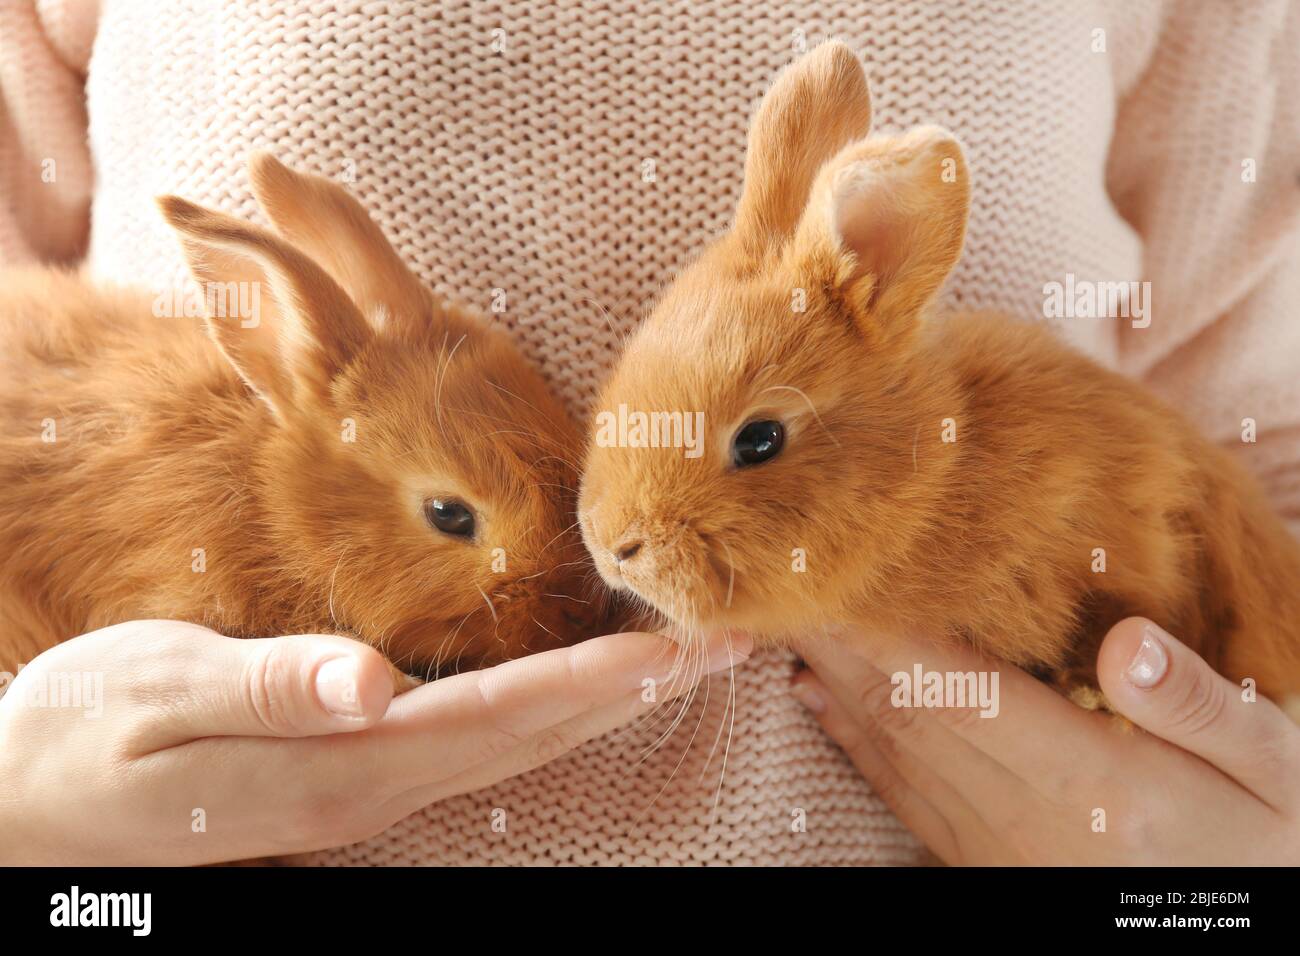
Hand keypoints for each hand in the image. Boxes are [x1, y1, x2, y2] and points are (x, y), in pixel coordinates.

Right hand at [0, 619, 748, 864]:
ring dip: (611, 700)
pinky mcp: (358, 771)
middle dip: (639, 690)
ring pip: (522, 740)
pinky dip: (553, 706)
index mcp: (343, 765)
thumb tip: (371, 683)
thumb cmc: (85, 735)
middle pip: (538, 733)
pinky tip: (580, 685)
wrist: (29, 801)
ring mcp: (372, 785)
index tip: (682, 647)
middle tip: (730, 643)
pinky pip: (484, 738)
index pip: (503, 715)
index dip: (599, 681)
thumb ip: (268, 688)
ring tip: (685, 658)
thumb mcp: (156, 699)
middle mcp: (377, 784)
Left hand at [790, 618, 1299, 863]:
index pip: (962, 691)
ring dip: (837, 682)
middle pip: (909, 713)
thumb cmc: (1266, 838)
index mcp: (1093, 782)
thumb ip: (1198, 705)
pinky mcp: (987, 863)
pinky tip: (822, 700)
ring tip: (790, 620)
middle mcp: (1027, 816)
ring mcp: (999, 847)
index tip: (838, 579)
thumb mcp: (1271, 768)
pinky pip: (904, 795)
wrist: (1248, 930)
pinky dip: (855, 740)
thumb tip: (1125, 641)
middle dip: (844, 644)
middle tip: (785, 578)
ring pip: (894, 751)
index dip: (890, 633)